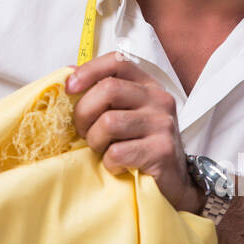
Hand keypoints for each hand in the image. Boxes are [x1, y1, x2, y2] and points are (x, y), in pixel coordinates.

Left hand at [66, 50, 199, 212]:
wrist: (174, 181)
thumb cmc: (141, 145)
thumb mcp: (126, 113)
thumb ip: (103, 94)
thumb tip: (69, 74)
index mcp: (147, 85)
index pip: (117, 62)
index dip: (88, 71)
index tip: (69, 89)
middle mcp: (159, 99)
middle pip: (108, 90)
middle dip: (84, 113)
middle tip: (83, 131)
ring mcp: (163, 124)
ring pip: (109, 122)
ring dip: (95, 141)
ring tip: (102, 150)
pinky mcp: (162, 150)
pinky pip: (118, 152)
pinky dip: (109, 162)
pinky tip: (117, 165)